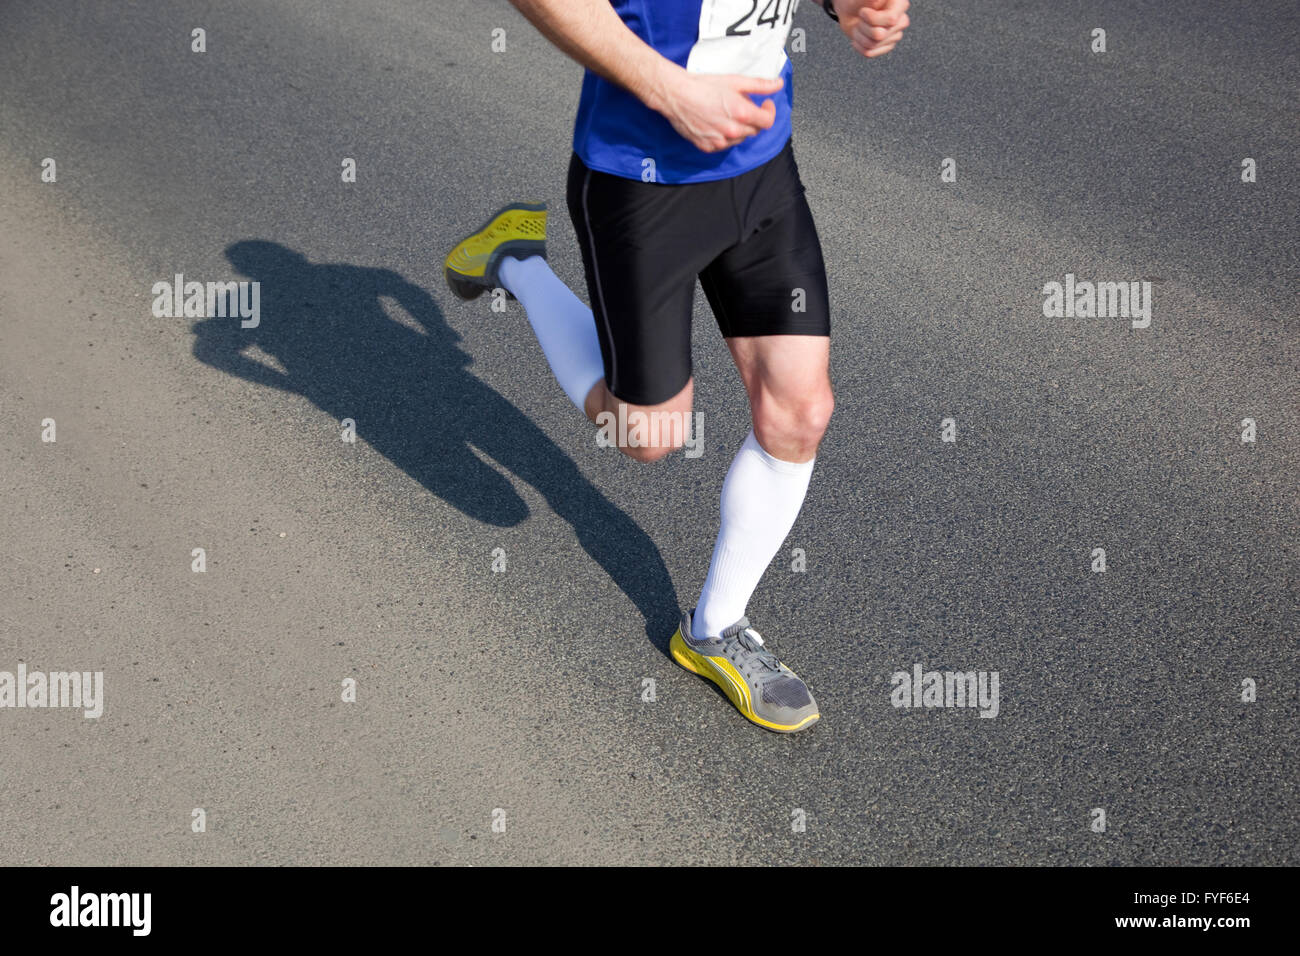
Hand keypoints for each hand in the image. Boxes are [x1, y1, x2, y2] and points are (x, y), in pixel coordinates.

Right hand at [654, 67, 784, 153]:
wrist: (676, 95)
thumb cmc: (702, 86)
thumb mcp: (735, 81)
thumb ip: (760, 85)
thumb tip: (777, 84)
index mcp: (742, 113)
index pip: (767, 121)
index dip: (769, 112)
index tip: (765, 104)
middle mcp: (732, 131)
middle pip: (754, 130)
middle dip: (753, 118)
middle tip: (742, 104)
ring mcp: (720, 141)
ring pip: (740, 138)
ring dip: (739, 128)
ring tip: (726, 112)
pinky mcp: (708, 147)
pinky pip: (724, 144)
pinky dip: (725, 135)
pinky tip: (716, 122)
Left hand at [837, 0, 909, 58]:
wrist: (851, 13)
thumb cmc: (856, 2)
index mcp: (899, 4)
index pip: (891, 19)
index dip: (872, 18)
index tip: (862, 11)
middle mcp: (901, 19)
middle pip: (879, 35)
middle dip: (863, 27)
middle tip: (861, 18)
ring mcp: (896, 34)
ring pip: (872, 44)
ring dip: (859, 36)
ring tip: (859, 25)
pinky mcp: (888, 46)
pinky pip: (869, 52)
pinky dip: (859, 45)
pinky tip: (859, 36)